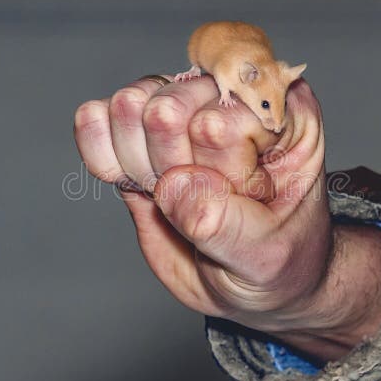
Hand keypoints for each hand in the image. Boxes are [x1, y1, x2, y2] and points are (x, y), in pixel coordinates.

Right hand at [74, 75, 380, 360]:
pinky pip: (96, 118)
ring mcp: (183, 108)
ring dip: (140, 163)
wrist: (253, 283)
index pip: (225, 119)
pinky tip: (130, 181)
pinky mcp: (141, 131)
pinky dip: (102, 155)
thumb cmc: (276, 261)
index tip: (244, 199)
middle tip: (200, 205)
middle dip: (173, 168)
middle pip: (169, 105)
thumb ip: (225, 223)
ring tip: (171, 196)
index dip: (218, 170)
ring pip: (130, 105)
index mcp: (283, 113)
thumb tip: (174, 185)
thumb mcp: (268, 255)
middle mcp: (232, 97)